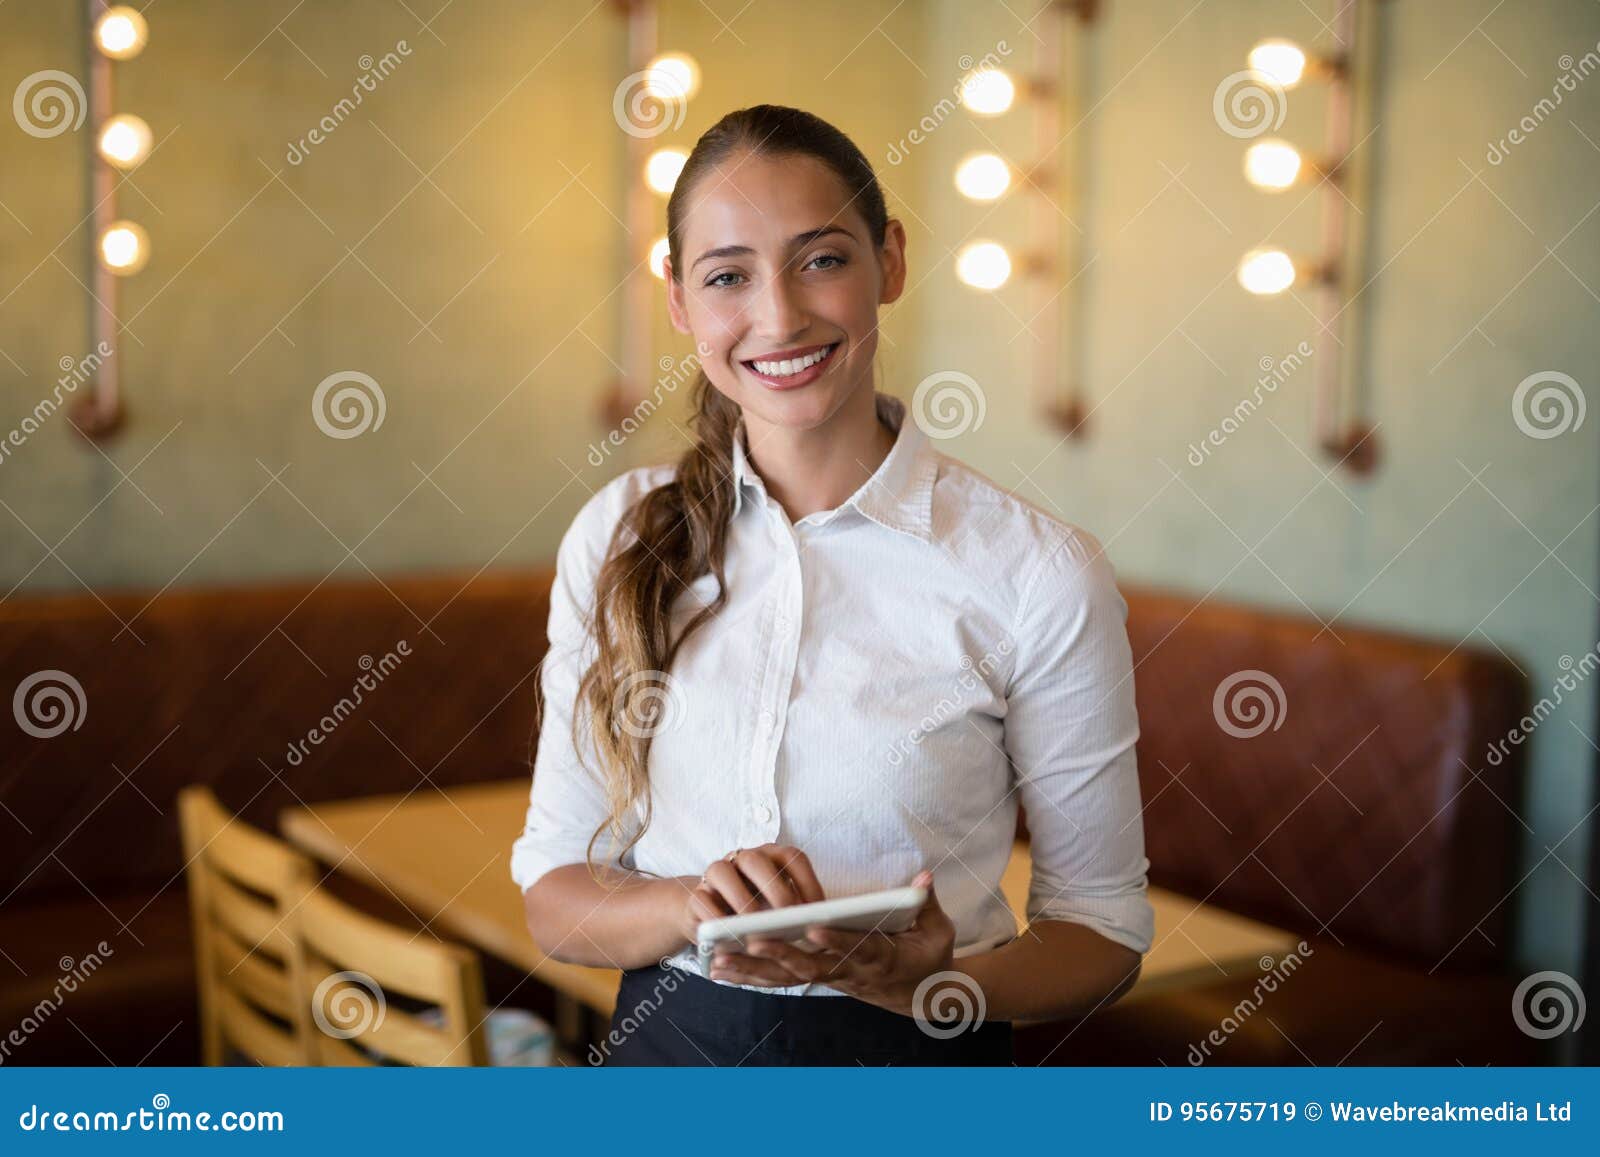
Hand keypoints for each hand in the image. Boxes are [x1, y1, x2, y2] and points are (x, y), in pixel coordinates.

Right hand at [677, 843, 824, 945]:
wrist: (713, 915)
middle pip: (757, 860)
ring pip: (724, 873)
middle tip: (788, 917)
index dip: (807, 881)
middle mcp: (742, 858)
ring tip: (756, 930)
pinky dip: (716, 918)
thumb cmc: (758, 910)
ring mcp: (716, 873)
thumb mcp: (780, 907)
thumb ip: (797, 909)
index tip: (818, 910)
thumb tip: (822, 924)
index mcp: (770, 856)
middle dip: (775, 889)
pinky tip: (730, 936)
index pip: (792, 857)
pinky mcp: (696, 894)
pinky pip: (702, 900)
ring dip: (742, 902)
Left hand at [708, 869, 956, 1017]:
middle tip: (752, 940)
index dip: (835, 940)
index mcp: (883, 958)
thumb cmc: (928, 957)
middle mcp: (852, 972)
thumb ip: (927, 905)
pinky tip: (721, 969)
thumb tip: (924, 879)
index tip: (813, 928)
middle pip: (813, 966)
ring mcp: (832, 978)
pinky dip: (751, 976)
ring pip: (790, 976)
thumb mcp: (938, 932)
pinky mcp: (818, 978)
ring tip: (722, 958)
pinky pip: (781, 980)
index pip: (857, 949)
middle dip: (782, 955)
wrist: (920, 993)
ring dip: (755, 969)